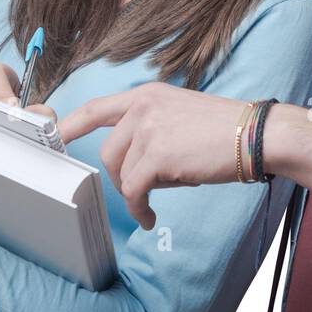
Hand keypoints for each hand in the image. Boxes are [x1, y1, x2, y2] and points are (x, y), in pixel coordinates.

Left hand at [59, 83, 253, 230]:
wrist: (255, 135)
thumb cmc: (226, 130)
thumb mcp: (181, 113)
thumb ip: (152, 126)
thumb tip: (133, 160)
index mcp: (148, 95)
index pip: (97, 108)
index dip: (72, 125)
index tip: (55, 139)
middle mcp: (143, 107)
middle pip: (108, 151)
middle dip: (118, 177)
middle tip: (138, 192)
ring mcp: (149, 129)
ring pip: (122, 173)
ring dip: (136, 193)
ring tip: (154, 202)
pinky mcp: (157, 155)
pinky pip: (134, 190)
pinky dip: (140, 208)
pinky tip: (150, 217)